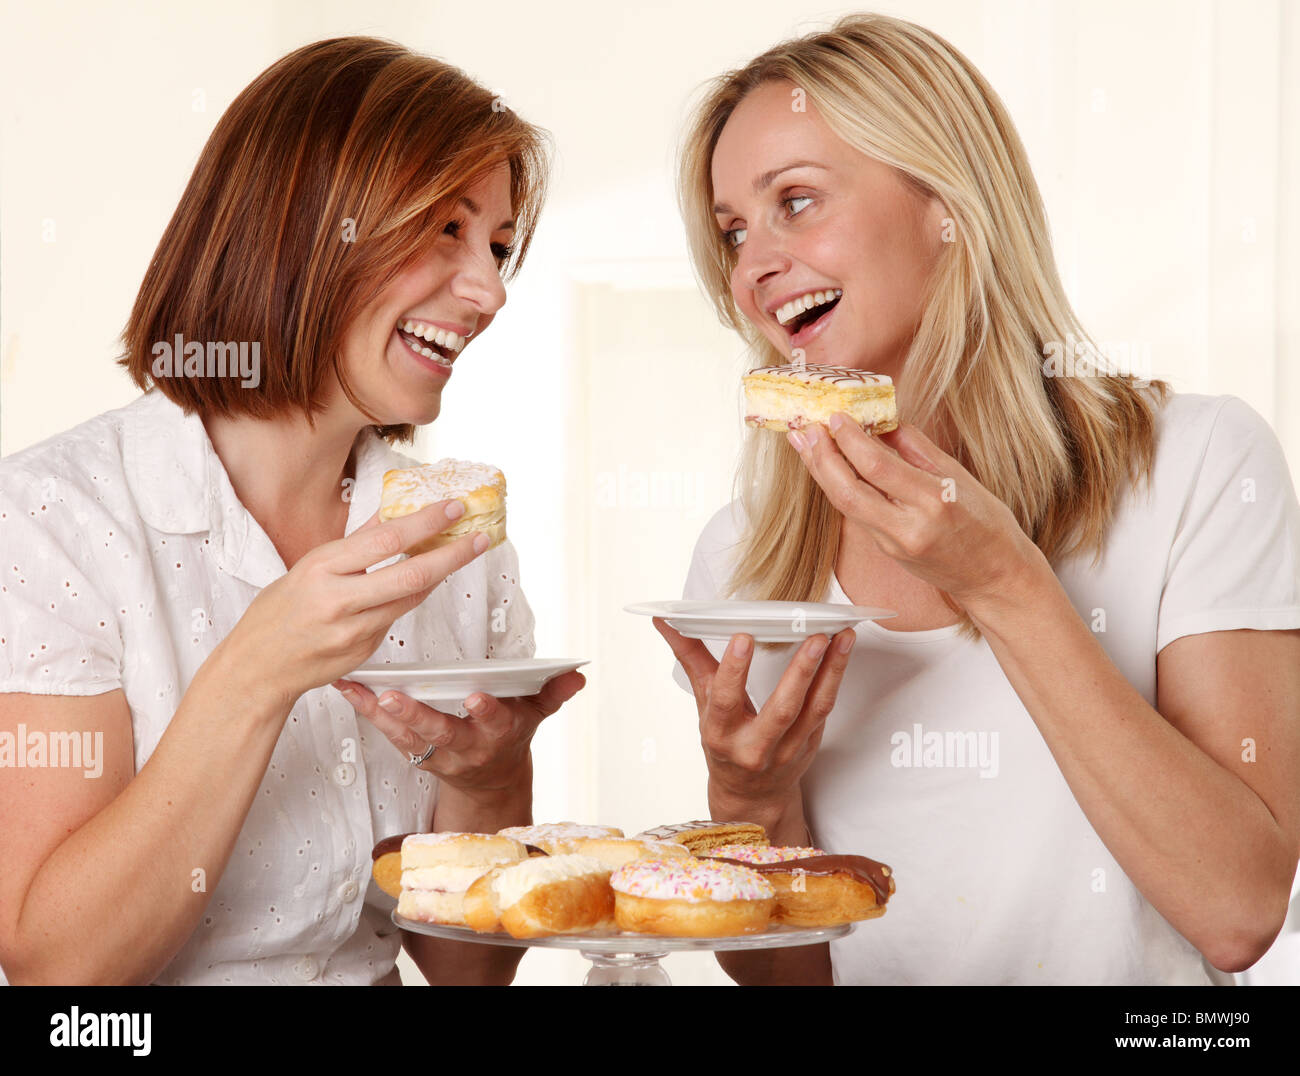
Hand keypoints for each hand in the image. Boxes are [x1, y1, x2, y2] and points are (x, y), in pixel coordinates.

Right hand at [217, 500, 488, 705]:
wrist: (257, 669)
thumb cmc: (279, 612)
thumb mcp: (309, 567)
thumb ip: (355, 544)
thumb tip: (393, 509)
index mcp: (322, 568)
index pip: (385, 539)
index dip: (425, 522)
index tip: (454, 507)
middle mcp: (340, 600)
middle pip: (412, 574)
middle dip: (454, 554)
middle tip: (480, 536)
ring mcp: (355, 631)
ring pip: (411, 597)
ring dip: (440, 573)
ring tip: (461, 551)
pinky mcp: (364, 651)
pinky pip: (396, 618)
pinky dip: (410, 598)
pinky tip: (415, 585)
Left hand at [332, 670, 585, 801]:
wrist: (490, 783)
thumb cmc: (509, 735)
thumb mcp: (535, 716)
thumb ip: (552, 694)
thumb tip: (577, 675)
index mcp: (497, 734)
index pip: (494, 722)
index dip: (486, 712)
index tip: (476, 697)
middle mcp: (465, 747)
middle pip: (441, 733)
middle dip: (417, 717)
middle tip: (394, 698)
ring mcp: (437, 754)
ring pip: (407, 738)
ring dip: (381, 715)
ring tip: (360, 691)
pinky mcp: (415, 753)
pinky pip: (388, 735)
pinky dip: (367, 713)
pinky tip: (349, 690)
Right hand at [653, 618, 854, 831]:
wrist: (751, 794)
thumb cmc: (724, 742)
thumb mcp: (703, 705)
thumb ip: (690, 659)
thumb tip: (665, 620)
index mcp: (720, 735)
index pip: (725, 700)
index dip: (733, 670)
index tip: (744, 637)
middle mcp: (754, 747)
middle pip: (781, 709)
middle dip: (800, 672)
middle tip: (815, 636)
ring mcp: (787, 750)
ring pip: (813, 709)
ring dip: (830, 671)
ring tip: (841, 638)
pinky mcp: (809, 746)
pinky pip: (825, 710)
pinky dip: (835, 679)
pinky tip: (843, 652)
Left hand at [788, 416, 1046, 611]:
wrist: (994, 577)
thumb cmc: (986, 525)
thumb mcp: (961, 477)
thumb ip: (918, 449)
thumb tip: (884, 421)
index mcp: (934, 501)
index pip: (878, 467)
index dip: (850, 440)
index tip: (836, 416)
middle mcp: (910, 527)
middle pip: (849, 491)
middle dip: (822, 458)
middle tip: (805, 428)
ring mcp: (894, 544)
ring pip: (845, 505)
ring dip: (821, 472)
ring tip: (805, 443)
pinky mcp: (887, 551)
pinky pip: (857, 515)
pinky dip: (840, 487)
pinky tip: (830, 467)